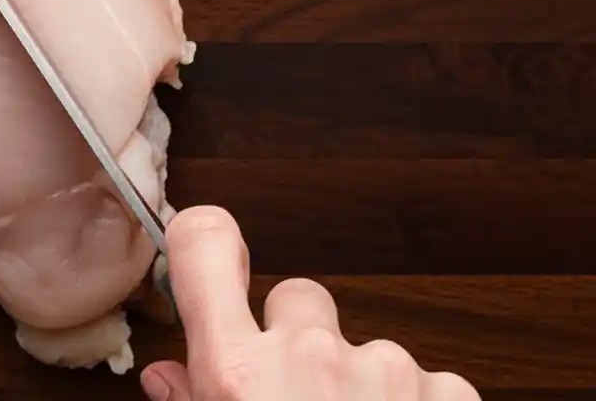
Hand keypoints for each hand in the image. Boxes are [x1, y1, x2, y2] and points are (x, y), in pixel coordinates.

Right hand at [140, 207, 480, 400]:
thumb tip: (169, 378)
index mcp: (237, 375)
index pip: (202, 249)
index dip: (202, 234)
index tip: (206, 238)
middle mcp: (308, 358)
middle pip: (298, 298)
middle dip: (298, 338)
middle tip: (297, 397)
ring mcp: (384, 371)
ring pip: (367, 346)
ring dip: (361, 383)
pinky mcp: (449, 394)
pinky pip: (427, 381)